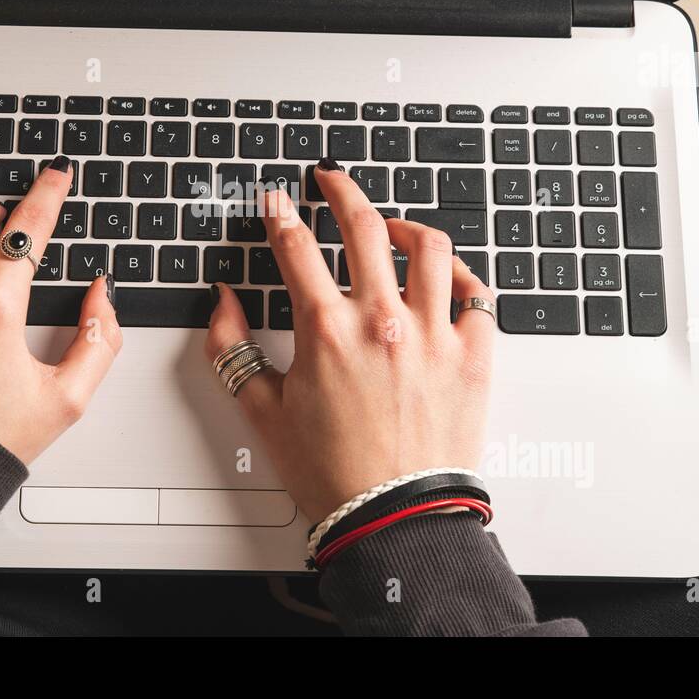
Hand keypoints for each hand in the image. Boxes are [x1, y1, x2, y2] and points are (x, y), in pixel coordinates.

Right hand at [205, 161, 495, 521]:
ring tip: (390, 225)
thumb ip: (231, 348)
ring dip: (404, 225)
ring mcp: (433, 334)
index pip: (295, 247)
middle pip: (363, 226)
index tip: (277, 202)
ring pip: (428, 247)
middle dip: (340, 190)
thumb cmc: (333, 472)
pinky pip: (475, 292)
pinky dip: (459, 274)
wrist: (393, 519)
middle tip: (331, 180)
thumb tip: (222, 304)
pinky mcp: (473, 354)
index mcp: (326, 331)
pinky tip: (443, 273)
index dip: (280, 214)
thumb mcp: (261, 410)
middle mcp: (382, 321)